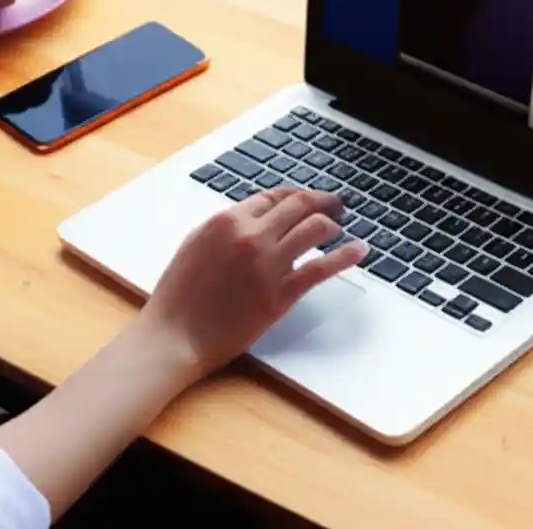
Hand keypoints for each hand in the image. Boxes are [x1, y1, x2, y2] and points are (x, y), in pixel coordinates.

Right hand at [138, 188, 367, 379]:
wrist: (173, 336)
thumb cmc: (177, 296)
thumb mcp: (195, 246)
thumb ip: (225, 229)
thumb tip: (254, 218)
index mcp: (226, 220)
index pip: (272, 197)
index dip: (294, 196)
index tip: (305, 199)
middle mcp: (250, 235)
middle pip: (299, 205)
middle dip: (321, 200)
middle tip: (335, 203)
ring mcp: (267, 264)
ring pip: (315, 228)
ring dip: (333, 223)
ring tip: (340, 228)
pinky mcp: (280, 295)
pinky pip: (321, 268)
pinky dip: (345, 255)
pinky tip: (358, 251)